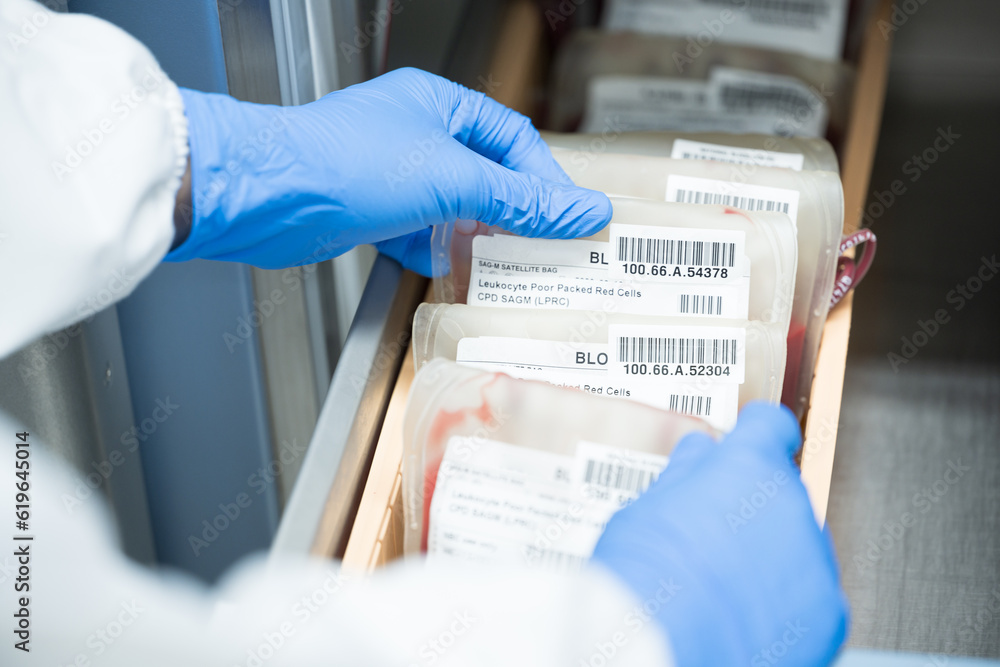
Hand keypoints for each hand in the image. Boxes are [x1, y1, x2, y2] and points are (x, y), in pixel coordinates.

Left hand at [167, 68, 610, 273]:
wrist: (268, 197)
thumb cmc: (346, 162)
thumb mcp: (453, 179)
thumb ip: (520, 200)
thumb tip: (582, 210)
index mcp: (440, 106)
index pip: (513, 141)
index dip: (545, 181)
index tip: (571, 218)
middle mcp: (417, 136)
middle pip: (485, 177)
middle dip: (513, 215)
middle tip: (547, 248)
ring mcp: (391, 176)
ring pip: (452, 210)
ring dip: (475, 240)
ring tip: (506, 269)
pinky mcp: (370, 213)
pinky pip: (418, 234)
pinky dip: (434, 255)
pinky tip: (447, 272)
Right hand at [592, 403, 847, 666]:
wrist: (660, 651)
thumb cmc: (644, 581)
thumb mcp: (646, 511)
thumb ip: (684, 477)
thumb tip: (698, 457)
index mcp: (748, 468)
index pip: (771, 426)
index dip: (756, 433)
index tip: (747, 439)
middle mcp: (793, 506)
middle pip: (782, 491)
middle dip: (754, 505)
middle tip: (714, 532)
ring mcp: (816, 563)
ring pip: (800, 545)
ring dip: (772, 554)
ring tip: (724, 584)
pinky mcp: (829, 616)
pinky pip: (812, 597)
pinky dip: (787, 604)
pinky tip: (746, 616)